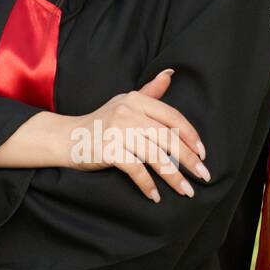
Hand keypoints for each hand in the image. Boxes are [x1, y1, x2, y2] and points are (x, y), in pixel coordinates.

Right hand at [63, 68, 212, 202]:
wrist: (66, 138)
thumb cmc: (101, 123)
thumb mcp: (125, 103)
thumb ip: (149, 92)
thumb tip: (170, 73)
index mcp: (135, 100)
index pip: (172, 117)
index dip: (191, 136)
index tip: (203, 154)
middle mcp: (127, 112)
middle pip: (167, 138)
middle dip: (189, 160)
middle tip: (203, 176)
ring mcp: (117, 131)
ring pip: (156, 156)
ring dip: (174, 177)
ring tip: (187, 191)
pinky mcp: (108, 150)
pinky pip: (136, 170)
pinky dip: (148, 185)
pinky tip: (155, 196)